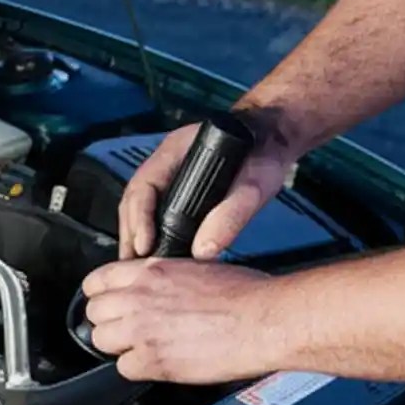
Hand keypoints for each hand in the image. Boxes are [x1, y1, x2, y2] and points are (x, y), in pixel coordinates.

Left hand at [81, 258, 279, 382]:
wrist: (265, 320)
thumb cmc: (245, 294)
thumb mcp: (196, 267)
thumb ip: (163, 277)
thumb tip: (153, 287)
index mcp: (150, 272)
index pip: (97, 281)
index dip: (101, 294)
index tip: (107, 302)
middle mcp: (139, 298)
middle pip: (94, 313)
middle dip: (108, 321)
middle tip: (127, 328)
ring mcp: (142, 330)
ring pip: (102, 340)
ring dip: (119, 345)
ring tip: (141, 347)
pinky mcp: (153, 360)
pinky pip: (123, 369)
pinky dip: (138, 368)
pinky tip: (157, 363)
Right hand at [118, 123, 295, 259]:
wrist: (273, 139)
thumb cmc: (265, 153)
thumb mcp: (255, 183)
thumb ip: (232, 214)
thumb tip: (203, 251)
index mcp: (174, 152)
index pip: (143, 187)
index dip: (140, 218)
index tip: (144, 246)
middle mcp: (164, 164)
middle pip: (133, 201)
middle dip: (131, 234)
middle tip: (133, 265)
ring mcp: (167, 175)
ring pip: (138, 207)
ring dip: (134, 236)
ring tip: (136, 265)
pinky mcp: (175, 189)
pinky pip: (153, 211)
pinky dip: (148, 233)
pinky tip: (152, 253)